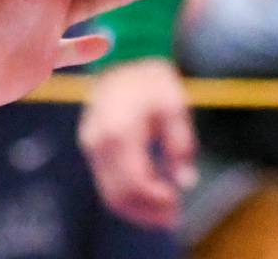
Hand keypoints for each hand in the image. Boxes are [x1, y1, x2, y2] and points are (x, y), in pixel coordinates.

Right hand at [79, 58, 198, 229]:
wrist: (122, 58)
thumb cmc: (153, 80)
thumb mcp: (175, 106)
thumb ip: (180, 145)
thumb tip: (186, 182)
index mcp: (121, 132)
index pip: (135, 182)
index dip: (156, 200)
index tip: (177, 204)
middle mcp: (100, 143)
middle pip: (118, 195)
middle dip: (146, 212)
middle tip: (173, 218)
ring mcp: (91, 146)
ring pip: (108, 194)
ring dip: (135, 210)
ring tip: (163, 214)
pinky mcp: (90, 147)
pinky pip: (105, 182)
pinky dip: (125, 196)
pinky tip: (148, 197)